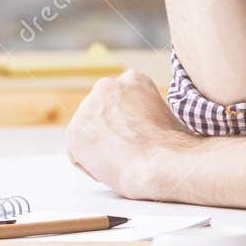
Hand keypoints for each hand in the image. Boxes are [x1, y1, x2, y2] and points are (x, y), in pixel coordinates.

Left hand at [65, 70, 195, 199]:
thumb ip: (144, 113)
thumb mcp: (165, 115)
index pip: (120, 102)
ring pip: (89, 135)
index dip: (130, 124)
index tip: (140, 135)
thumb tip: (139, 126)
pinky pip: (79, 154)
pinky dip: (92, 166)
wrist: (158, 163)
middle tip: (128, 149)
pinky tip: (112, 166)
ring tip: (123, 159)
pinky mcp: (74, 130)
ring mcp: (88, 107)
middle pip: (101, 114)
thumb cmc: (171, 146)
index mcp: (134, 79)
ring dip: (101, 148)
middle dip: (110, 131)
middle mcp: (107, 86)